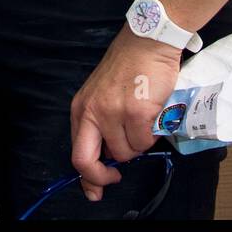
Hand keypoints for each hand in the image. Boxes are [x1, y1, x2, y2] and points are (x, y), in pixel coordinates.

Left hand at [69, 28, 181, 200]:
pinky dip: (153, 134)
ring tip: (143, 119)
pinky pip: (147, 142)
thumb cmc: (128, 67)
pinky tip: (152, 113)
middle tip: (119, 171)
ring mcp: (114, 112)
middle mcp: (93, 111)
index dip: (88, 178)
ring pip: (128, 153)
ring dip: (138, 143)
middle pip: (90, 161)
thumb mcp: (102, 94)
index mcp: (82, 108)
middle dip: (105, 175)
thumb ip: (101, 123)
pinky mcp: (136, 113)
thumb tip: (110, 158)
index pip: (78, 154)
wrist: (147, 41)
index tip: (97, 190)